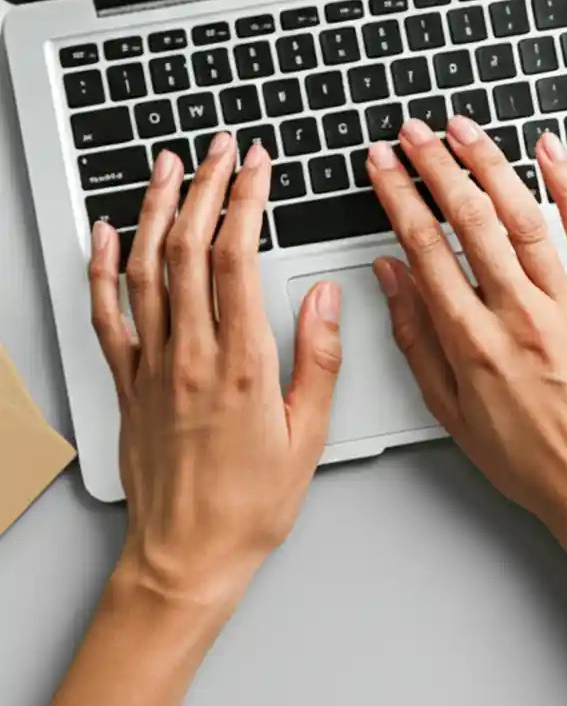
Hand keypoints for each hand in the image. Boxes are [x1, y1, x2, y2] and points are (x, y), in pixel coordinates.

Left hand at [87, 134, 343, 603]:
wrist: (185, 555)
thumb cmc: (250, 506)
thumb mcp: (308, 436)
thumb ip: (318, 359)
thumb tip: (324, 297)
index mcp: (241, 366)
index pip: (239, 260)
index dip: (246, 201)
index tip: (257, 165)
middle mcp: (189, 357)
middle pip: (190, 250)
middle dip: (205, 188)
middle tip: (218, 149)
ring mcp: (152, 368)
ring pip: (146, 270)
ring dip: (156, 210)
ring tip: (167, 167)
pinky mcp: (127, 384)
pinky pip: (107, 314)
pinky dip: (102, 268)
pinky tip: (108, 234)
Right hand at [365, 117, 566, 536]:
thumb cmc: (530, 461)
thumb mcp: (451, 412)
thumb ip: (417, 340)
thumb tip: (390, 279)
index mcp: (473, 342)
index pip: (425, 249)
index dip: (397, 197)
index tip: (381, 166)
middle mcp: (518, 315)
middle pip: (469, 221)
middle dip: (435, 167)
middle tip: (412, 133)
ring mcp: (565, 306)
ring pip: (522, 218)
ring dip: (490, 164)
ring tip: (462, 128)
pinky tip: (551, 153)